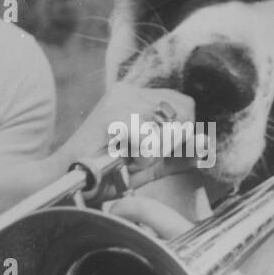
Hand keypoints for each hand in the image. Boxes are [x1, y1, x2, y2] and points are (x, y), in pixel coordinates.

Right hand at [50, 84, 196, 189]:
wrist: (66, 182)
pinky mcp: (111, 117)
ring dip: (156, 151)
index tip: (169, 150)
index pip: (184, 103)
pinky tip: (122, 161)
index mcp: (135, 97)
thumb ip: (177, 155)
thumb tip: (207, 149)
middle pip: (183, 109)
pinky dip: (142, 157)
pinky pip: (150, 138)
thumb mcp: (150, 163)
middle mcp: (128, 92)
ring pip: (168, 124)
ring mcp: (118, 101)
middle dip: (176, 139)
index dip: (185, 130)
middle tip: (149, 157)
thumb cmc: (106, 173)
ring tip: (130, 159)